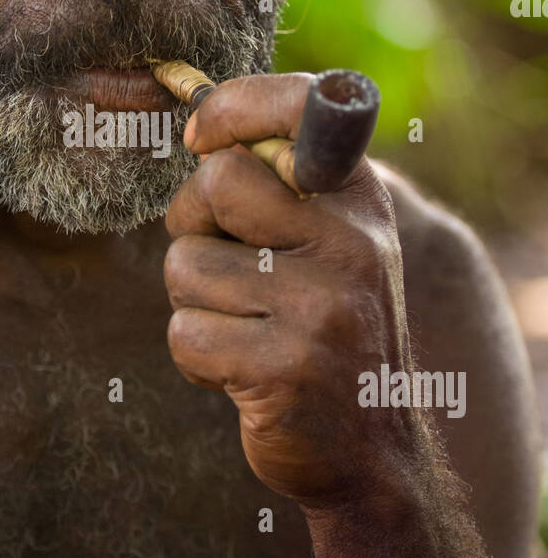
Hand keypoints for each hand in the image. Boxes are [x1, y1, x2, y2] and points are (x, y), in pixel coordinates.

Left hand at [163, 73, 415, 511]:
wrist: (373, 452)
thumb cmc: (323, 329)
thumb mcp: (331, 244)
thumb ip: (282, 187)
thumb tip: (203, 136)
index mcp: (360, 199)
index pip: (301, 105)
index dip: (233, 108)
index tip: (200, 137)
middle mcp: (351, 242)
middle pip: (216, 182)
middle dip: (192, 222)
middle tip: (223, 263)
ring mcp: (321, 306)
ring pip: (187, 264)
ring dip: (193, 302)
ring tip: (245, 328)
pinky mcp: (284, 367)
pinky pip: (185, 332)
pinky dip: (196, 357)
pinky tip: (241, 372)